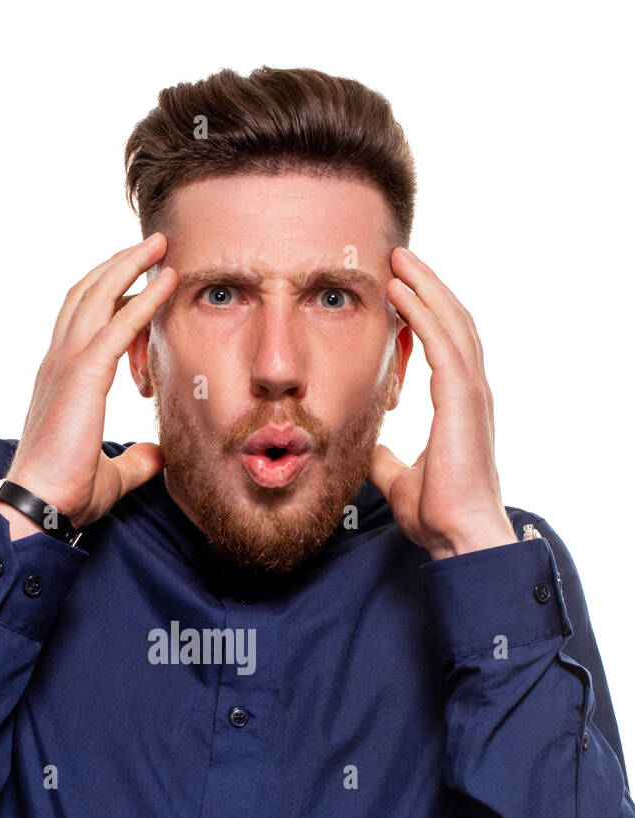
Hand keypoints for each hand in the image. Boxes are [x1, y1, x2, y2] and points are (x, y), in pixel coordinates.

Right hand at [3, 233, 176, 529]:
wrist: (39, 507)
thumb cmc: (66, 494)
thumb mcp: (112, 474)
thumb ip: (135, 459)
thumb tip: (158, 455)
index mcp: (60, 380)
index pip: (80, 321)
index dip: (106, 295)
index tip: (134, 279)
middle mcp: (58, 362)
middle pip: (85, 295)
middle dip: (117, 266)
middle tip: (149, 245)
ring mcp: (65, 364)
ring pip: (97, 297)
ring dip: (129, 266)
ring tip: (159, 246)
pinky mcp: (81, 375)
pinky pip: (117, 326)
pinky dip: (143, 299)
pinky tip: (166, 283)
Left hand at [368, 247, 516, 560]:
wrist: (458, 535)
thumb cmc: (438, 515)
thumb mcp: (399, 480)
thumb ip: (386, 461)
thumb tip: (370, 452)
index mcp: (460, 406)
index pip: (446, 345)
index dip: (427, 313)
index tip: (401, 289)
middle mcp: (471, 392)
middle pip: (453, 321)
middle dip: (427, 286)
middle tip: (399, 257)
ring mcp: (471, 393)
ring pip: (451, 321)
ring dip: (424, 286)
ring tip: (399, 259)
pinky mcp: (463, 398)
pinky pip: (442, 341)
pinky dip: (423, 311)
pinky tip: (401, 291)